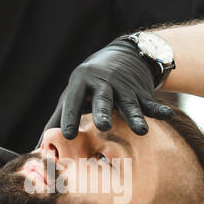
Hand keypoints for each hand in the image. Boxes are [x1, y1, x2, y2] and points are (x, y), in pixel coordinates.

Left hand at [45, 37, 173, 138]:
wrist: (123, 54)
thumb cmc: (89, 84)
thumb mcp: (72, 95)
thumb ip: (56, 120)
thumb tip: (37, 148)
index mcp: (80, 82)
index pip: (73, 101)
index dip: (70, 117)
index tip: (66, 135)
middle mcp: (102, 82)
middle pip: (103, 98)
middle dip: (103, 111)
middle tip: (103, 125)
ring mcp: (124, 86)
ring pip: (129, 103)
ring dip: (135, 116)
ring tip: (142, 131)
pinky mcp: (141, 91)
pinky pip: (150, 102)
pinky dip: (158, 109)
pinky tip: (166, 116)